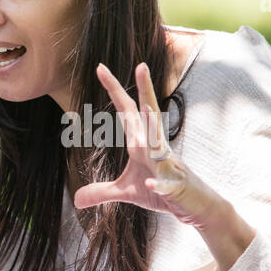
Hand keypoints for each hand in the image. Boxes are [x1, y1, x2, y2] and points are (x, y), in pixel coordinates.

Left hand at [75, 62, 229, 231]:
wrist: (193, 205)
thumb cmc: (160, 192)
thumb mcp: (125, 192)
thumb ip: (100, 192)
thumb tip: (76, 200)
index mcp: (141, 143)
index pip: (126, 112)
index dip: (114, 90)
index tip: (100, 67)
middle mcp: (155, 148)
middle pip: (148, 116)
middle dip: (145, 91)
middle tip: (141, 64)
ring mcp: (166, 166)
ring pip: (159, 144)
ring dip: (153, 127)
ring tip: (146, 107)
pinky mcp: (174, 187)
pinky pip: (164, 185)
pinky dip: (158, 184)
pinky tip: (150, 183)